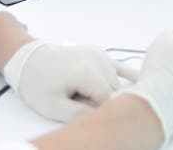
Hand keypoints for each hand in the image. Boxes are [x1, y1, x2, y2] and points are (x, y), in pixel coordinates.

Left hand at [3, 41, 124, 121]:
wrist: (29, 60)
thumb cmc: (38, 84)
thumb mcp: (54, 107)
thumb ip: (82, 116)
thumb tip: (105, 120)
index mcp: (87, 72)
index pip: (108, 101)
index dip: (98, 112)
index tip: (84, 113)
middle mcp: (98, 59)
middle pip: (114, 91)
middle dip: (102, 102)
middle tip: (78, 103)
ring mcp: (100, 54)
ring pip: (118, 82)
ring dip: (107, 92)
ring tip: (83, 93)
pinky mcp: (100, 53)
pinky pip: (121, 66)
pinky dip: (131, 75)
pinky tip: (144, 82)